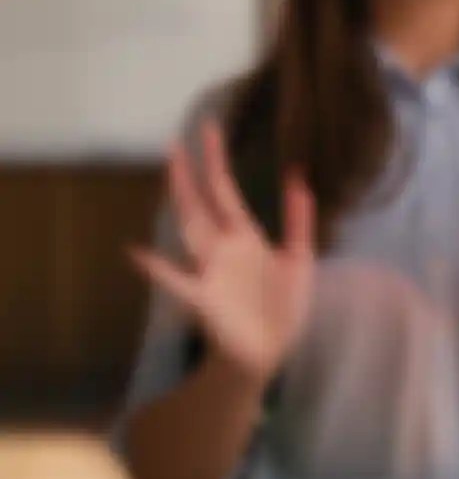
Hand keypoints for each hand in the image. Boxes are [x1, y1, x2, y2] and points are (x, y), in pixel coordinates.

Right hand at [129, 121, 316, 386]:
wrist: (271, 350)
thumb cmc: (283, 306)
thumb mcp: (300, 259)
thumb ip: (299, 219)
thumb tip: (298, 176)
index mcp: (245, 236)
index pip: (226, 191)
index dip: (217, 161)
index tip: (209, 129)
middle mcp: (222, 247)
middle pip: (201, 204)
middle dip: (190, 174)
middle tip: (175, 141)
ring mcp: (209, 270)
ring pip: (190, 228)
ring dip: (182, 200)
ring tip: (171, 172)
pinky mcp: (203, 298)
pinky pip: (177, 281)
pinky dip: (159, 269)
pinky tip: (139, 253)